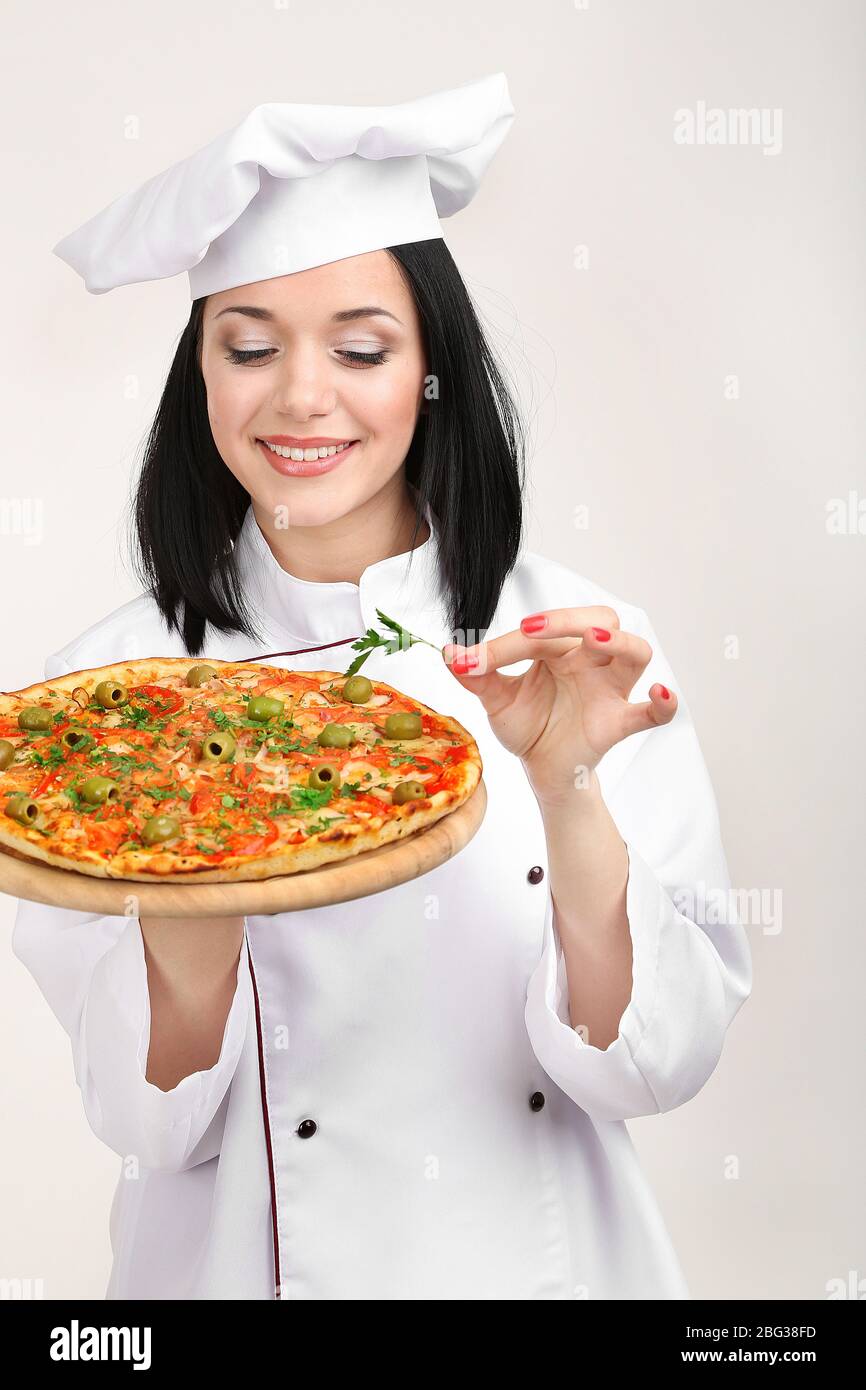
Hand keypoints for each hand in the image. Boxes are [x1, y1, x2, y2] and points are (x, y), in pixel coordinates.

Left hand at [442, 606, 676, 807]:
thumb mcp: (496, 699)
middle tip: (535, 628)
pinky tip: (660, 694)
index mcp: (559, 649)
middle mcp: (590, 661)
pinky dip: (663, 703)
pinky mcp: (619, 722)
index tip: (474, 661)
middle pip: (601, 619)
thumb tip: (450, 652)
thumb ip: (477, 675)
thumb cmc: (528, 724)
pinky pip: (653, 713)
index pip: (542, 632)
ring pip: (635, 652)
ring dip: (619, 642)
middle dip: (570, 619)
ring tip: (594, 640)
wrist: (541, 770)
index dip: (507, 644)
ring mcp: (609, 689)